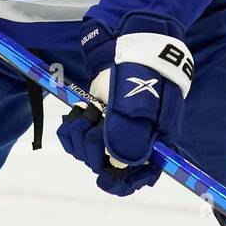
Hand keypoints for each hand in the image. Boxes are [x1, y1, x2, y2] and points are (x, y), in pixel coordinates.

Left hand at [57, 12, 193, 195]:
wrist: (133, 43)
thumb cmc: (143, 73)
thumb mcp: (139, 106)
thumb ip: (128, 138)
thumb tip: (116, 166)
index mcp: (152, 142)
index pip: (140, 177)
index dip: (121, 182)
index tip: (105, 176)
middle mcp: (133, 140)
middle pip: (107, 166)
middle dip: (93, 148)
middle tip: (94, 123)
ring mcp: (113, 129)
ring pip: (89, 152)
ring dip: (81, 135)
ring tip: (88, 111)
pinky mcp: (97, 118)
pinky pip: (77, 137)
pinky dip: (72, 127)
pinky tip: (78, 113)